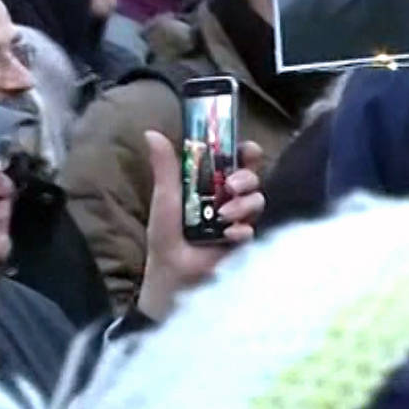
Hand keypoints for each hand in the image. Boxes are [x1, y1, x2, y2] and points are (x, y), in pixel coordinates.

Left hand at [136, 130, 263, 320]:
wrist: (171, 276)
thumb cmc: (166, 236)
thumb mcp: (165, 197)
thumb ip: (166, 167)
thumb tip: (151, 132)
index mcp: (211, 183)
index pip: (236, 159)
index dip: (246, 151)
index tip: (246, 149)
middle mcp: (228, 198)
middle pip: (252, 177)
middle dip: (247, 177)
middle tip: (231, 185)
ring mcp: (238, 219)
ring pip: (257, 200)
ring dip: (244, 204)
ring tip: (224, 216)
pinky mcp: (244, 241)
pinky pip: (254, 228)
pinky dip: (242, 230)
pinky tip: (228, 237)